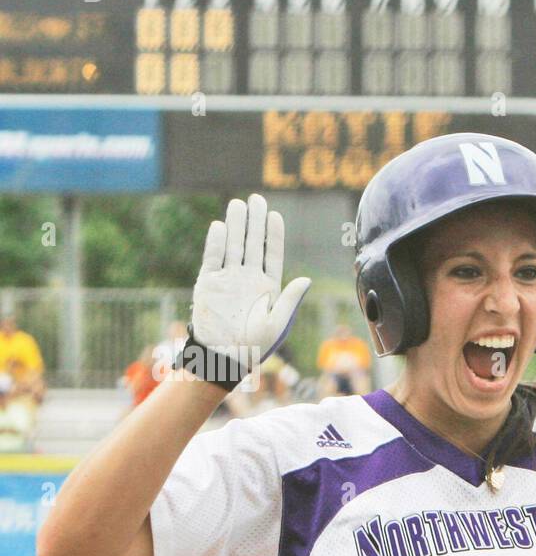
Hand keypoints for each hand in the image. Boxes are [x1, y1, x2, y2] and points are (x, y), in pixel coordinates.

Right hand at [191, 194, 311, 367]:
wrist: (224, 356)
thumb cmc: (255, 346)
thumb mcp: (277, 323)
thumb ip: (290, 299)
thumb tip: (307, 279)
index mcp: (267, 287)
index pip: (271, 254)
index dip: (273, 235)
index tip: (275, 215)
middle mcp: (248, 279)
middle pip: (252, 244)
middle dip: (254, 222)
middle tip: (256, 199)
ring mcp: (227, 279)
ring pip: (232, 246)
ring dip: (235, 226)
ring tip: (238, 204)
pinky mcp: (208, 283)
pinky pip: (212, 258)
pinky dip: (215, 243)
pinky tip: (220, 225)